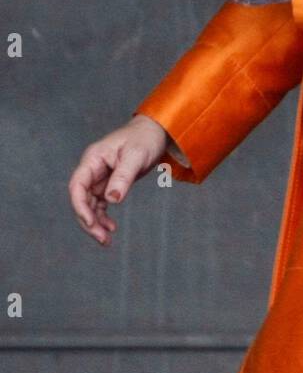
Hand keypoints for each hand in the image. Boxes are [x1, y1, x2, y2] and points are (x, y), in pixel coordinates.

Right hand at [68, 115, 168, 245]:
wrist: (155, 132)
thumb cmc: (145, 138)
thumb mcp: (136, 156)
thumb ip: (123, 176)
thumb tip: (112, 199)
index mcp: (93, 158)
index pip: (77, 185)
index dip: (79, 205)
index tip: (90, 222)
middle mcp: (92, 169)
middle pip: (81, 199)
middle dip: (88, 220)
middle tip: (102, 238)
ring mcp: (99, 177)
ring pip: (90, 204)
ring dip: (95, 222)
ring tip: (106, 240)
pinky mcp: (109, 183)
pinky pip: (100, 203)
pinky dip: (103, 217)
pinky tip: (111, 228)